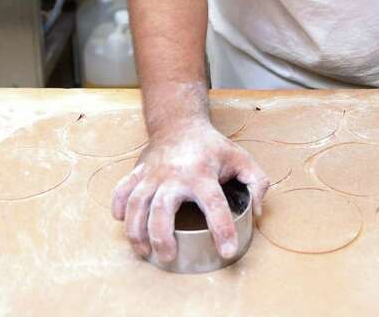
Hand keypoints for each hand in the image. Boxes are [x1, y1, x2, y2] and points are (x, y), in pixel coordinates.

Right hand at [111, 119, 269, 262]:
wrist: (180, 122)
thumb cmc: (211, 146)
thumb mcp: (241, 158)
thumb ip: (257, 183)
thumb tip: (259, 212)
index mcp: (202, 173)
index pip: (214, 204)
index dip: (222, 229)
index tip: (226, 251)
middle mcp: (174, 175)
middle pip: (162, 208)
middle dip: (161, 235)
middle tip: (169, 256)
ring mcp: (152, 173)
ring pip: (136, 203)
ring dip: (136, 230)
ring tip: (144, 251)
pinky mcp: (137, 172)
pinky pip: (121, 190)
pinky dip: (118, 207)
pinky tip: (121, 221)